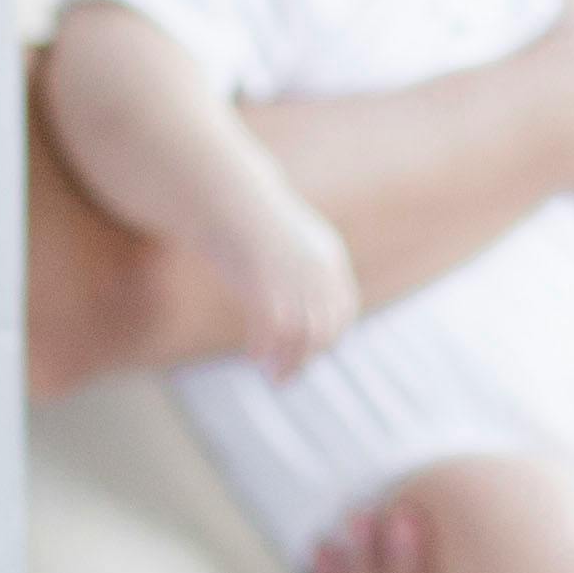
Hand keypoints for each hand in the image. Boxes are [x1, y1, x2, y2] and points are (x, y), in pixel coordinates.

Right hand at [210, 194, 360, 380]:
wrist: (230, 195)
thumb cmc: (248, 216)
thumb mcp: (283, 238)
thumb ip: (295, 264)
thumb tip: (291, 292)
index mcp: (328, 257)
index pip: (343, 309)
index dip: (330, 335)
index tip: (311, 353)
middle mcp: (319, 270)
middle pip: (327, 325)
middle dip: (308, 356)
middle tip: (284, 377)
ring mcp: (296, 278)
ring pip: (306, 333)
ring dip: (291, 360)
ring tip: (273, 375)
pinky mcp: (268, 283)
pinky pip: (275, 327)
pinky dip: (267, 346)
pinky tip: (254, 356)